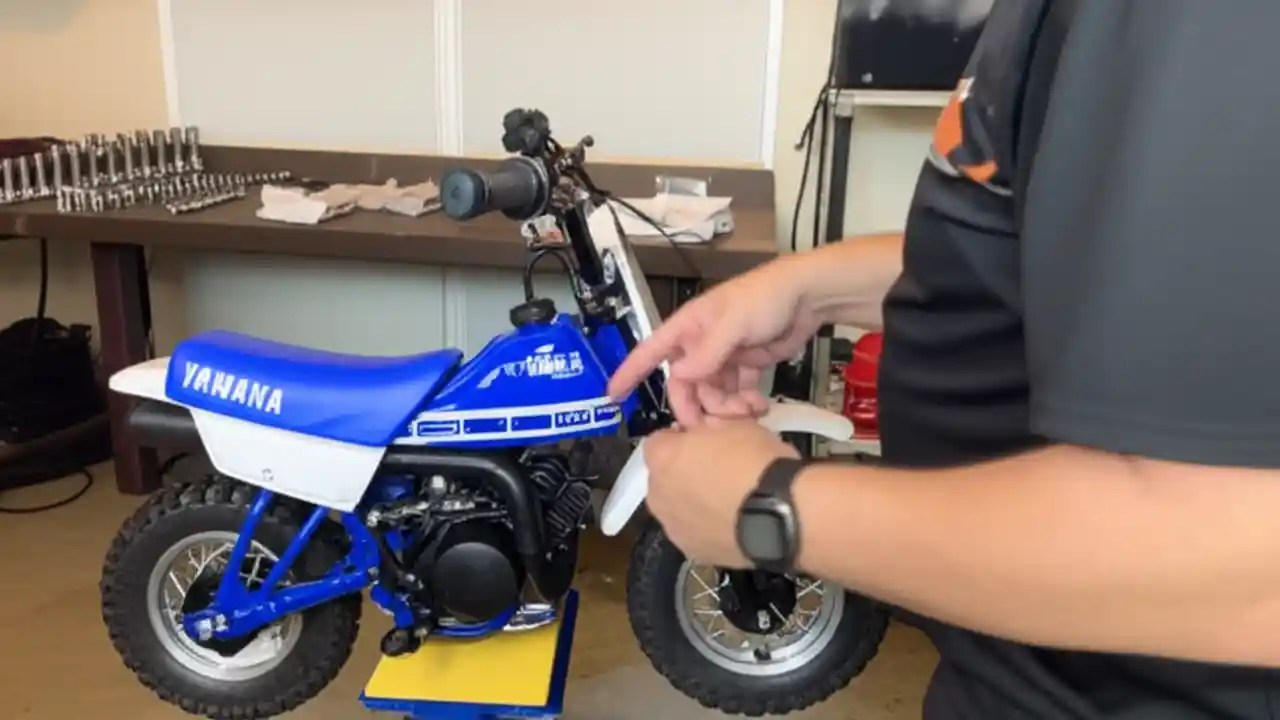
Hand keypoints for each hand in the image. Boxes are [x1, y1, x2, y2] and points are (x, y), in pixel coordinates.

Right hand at [608, 257, 823, 426]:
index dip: (630, 373)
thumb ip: (706, 352)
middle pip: (685, 385)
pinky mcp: (746, 368)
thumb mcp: (732, 323)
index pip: (650, 352)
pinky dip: (745, 405)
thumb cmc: (763, 298)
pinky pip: (736, 394)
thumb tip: (679, 376)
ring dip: (726, 408)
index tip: (613, 395)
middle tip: (710, 428)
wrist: (806, 297)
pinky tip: (760, 407)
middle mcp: (701, 345)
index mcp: (688, 328)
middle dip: (696, 407)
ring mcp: (724, 358)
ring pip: (711, 394)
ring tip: (750, 410)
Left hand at [645, 419, 798, 567]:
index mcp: (662, 457)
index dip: (682, 439)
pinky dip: (707, 528)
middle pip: (664, 478)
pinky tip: (733, 524)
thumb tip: (707, 435)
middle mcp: (657, 494)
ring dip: (692, 503)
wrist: (780, 512)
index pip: (659, 440)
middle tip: (717, 470)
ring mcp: (672, 527)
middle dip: (682, 473)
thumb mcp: (734, 424)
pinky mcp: (693, 552)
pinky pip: (694, 533)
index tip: (704, 441)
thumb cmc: (756, 460)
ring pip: (676, 509)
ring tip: (728, 502)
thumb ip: (710, 429)